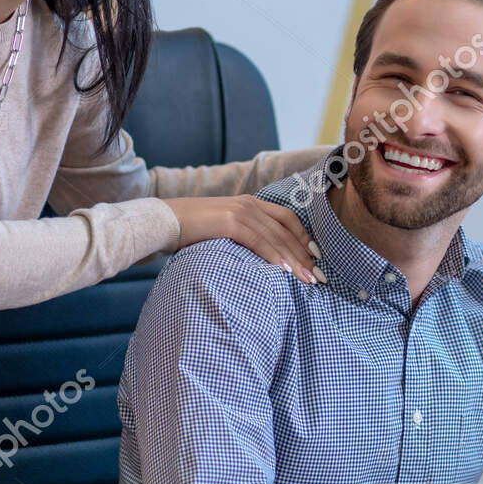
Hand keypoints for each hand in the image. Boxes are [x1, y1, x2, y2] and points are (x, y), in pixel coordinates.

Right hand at [164, 196, 321, 285]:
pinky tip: (286, 272)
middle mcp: (249, 204)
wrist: (163, 222)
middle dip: (305, 254)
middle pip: (287, 229)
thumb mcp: (221, 230)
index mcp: (249, 204)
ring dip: (295, 260)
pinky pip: (260, 242)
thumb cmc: (189, 232)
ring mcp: (240, 211)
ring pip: (277, 237)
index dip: (304, 238)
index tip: (316, 257)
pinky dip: (276, 257)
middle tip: (319, 276)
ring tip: (308, 280)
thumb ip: (242, 237)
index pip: (287, 219)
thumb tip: (259, 260)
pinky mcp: (230, 222)